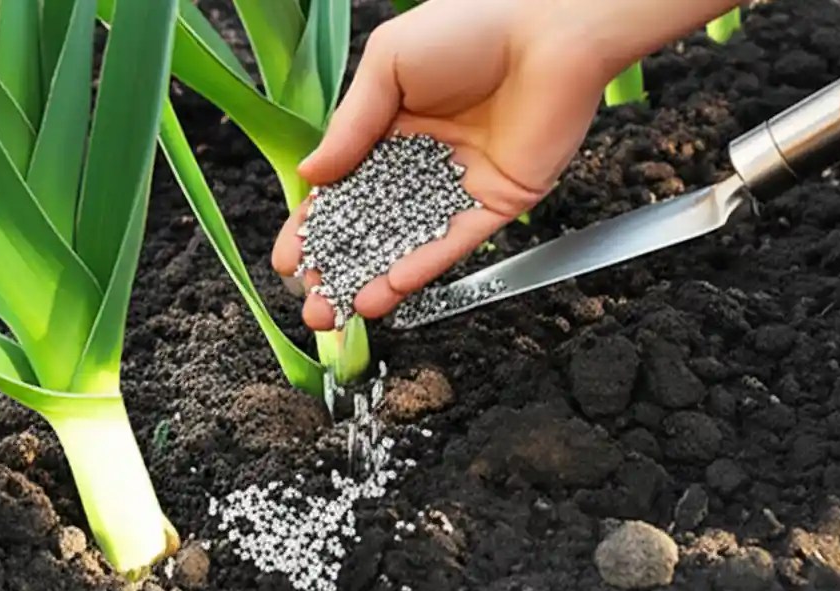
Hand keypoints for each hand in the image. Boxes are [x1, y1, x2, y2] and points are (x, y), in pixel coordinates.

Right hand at [272, 0, 611, 330]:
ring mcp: (459, 185)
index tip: (289, 260)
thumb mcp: (388, 64)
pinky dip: (422, 265)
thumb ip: (350, 126)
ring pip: (409, 243)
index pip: (345, 189)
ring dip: (374, 280)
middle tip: (310, 304)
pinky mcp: (497, 202)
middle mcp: (423, 161)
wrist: (551, 27)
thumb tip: (310, 175)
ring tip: (339, 312)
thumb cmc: (471, 24)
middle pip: (372, 227)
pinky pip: (455, 242)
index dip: (315, 227)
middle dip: (339, 267)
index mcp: (391, 127)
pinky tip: (389, 288)